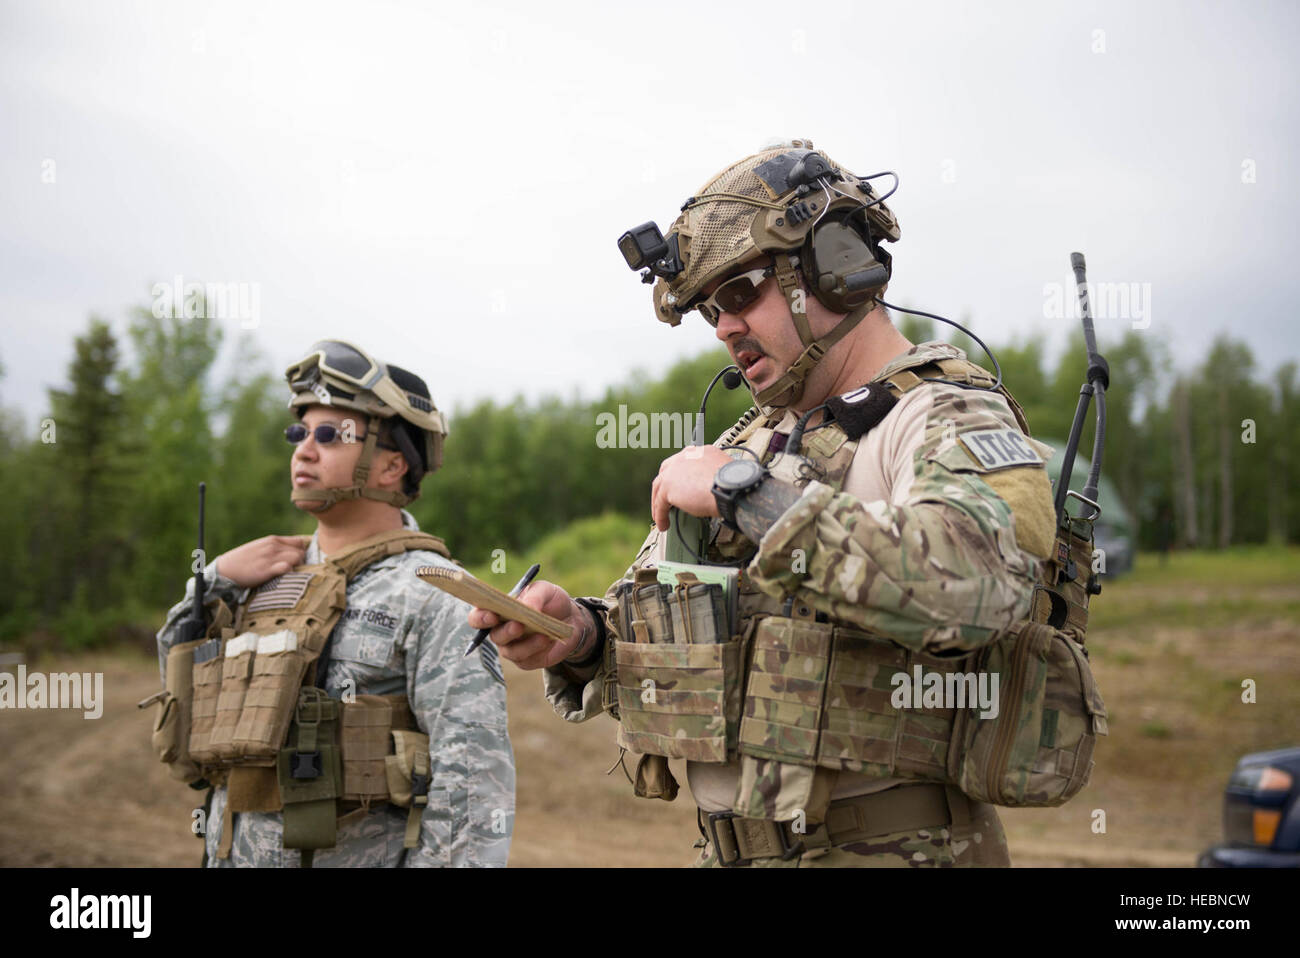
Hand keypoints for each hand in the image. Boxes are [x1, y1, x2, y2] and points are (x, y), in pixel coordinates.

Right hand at [213, 535, 311, 587]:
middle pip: (301, 551)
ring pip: (297, 558)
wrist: (225, 570)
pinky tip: (285, 577)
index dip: (301, 552)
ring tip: (290, 575)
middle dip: (301, 562)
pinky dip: (291, 572)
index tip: (298, 561)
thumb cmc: (243, 561)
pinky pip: (288, 568)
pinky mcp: (267, 569)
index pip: (299, 542)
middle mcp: (273, 546)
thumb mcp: (260, 548)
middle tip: (295, 571)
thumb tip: (290, 553)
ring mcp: (270, 557)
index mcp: (272, 540)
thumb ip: (274, 548)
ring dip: (297, 567)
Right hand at [466, 580, 591, 670]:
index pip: (478, 617)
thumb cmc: (551, 602)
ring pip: (511, 652)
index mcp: (499, 611)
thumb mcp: (546, 590)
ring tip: (543, 635)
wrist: (572, 619)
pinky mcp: (527, 660)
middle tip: (519, 626)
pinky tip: (549, 640)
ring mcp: (513, 647)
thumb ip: (535, 595)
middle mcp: (501, 631)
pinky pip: (527, 660)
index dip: (480, 618)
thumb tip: (527, 607)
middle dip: (506, 632)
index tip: (491, 615)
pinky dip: (538, 650)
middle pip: (494, 636)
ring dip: (526, 644)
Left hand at [650, 445, 731, 531]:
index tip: (680, 485)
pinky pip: (660, 504)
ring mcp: (674, 470)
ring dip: (659, 503)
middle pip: (666, 471)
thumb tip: (711, 488)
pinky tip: (663, 525)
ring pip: (660, 487)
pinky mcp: (668, 486)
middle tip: (666, 499)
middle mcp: (685, 457)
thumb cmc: (733, 483)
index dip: (679, 475)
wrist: (730, 488)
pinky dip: (660, 516)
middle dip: (664, 485)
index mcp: (699, 452)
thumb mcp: (722, 474)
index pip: (683, 462)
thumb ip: (711, 476)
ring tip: (662, 517)